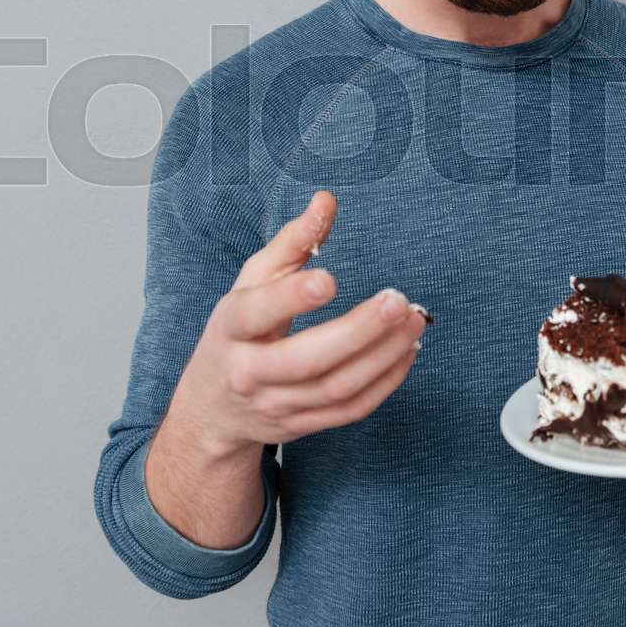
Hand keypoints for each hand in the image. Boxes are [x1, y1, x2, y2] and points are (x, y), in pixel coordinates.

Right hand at [162, 190, 427, 461]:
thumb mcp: (251, 283)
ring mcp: (276, 405)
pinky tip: (407, 352)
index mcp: (230, 329)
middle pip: (307, 360)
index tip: (330, 279)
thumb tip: (327, 200)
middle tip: (397, 300)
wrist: (211, 410)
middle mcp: (249, 373)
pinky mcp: (301, 426)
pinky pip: (350, 410)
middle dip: (358, 331)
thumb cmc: (237, 332)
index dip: (291, 298)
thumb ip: (292, 241)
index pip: (255, 314)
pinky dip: (384, 383)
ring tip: (414, 321)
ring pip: (336, 388)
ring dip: (382, 356)